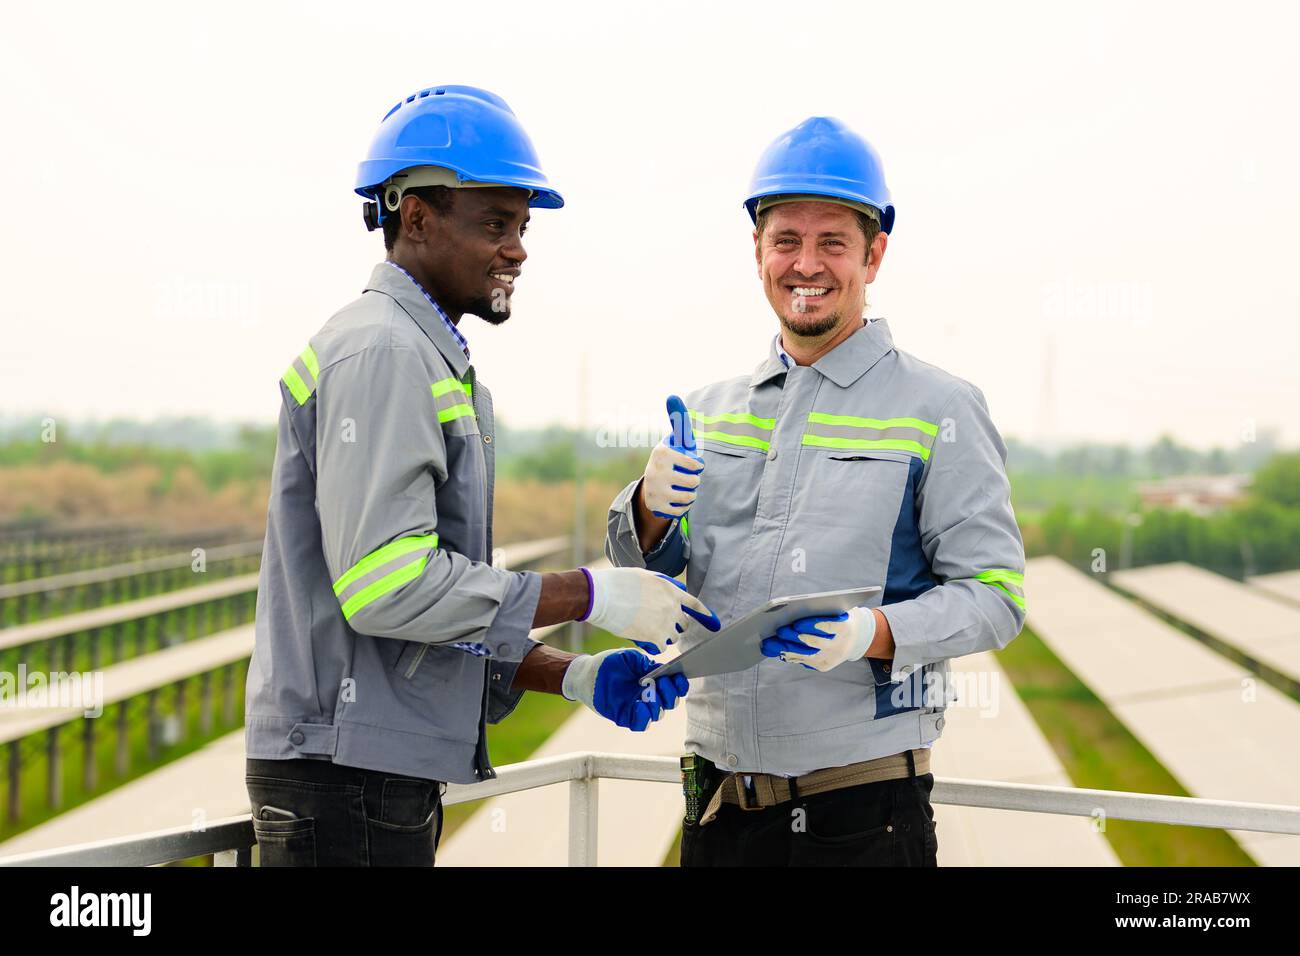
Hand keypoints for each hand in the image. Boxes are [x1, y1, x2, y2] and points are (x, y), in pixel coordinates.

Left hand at [562, 648, 689, 730]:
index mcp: (655, 680)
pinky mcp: (625, 716)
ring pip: (658, 713)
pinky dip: (644, 717)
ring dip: (657, 705)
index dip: (680, 684)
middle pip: (670, 702)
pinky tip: (640, 706)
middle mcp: (650, 695)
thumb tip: (660, 671)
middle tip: (662, 682)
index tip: (678, 677)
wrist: (589, 673)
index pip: (675, 686)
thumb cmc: (611, 663)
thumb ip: (645, 663)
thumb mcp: (630, 658)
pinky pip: (641, 723)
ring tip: (648, 695)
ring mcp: (639, 707)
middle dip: (670, 693)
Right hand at [581, 567, 719, 654]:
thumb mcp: (646, 576)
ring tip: (647, 630)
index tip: (711, 620)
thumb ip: (662, 585)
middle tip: (659, 624)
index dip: (703, 613)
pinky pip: (661, 648)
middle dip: (675, 625)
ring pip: (673, 638)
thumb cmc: (619, 583)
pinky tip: (644, 640)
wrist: (603, 595)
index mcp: (671, 591)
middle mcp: (672, 608)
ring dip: (663, 636)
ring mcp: (665, 623)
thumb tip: (671, 592)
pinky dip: (654, 646)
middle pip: (684, 624)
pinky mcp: (654, 637)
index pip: (694, 604)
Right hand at [640, 395, 703, 520]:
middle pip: (693, 482)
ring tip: (682, 488)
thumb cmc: (671, 459)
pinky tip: (676, 499)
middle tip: (685, 478)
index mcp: (662, 452)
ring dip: (690, 494)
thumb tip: (672, 395)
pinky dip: (683, 506)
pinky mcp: (656, 506)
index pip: (694, 464)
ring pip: (689, 497)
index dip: (697, 466)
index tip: (690, 464)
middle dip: (694, 481)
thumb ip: (678, 419)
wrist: (650, 486)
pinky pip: (682, 510)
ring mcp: (654, 490)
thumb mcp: (675, 440)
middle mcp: (655, 471)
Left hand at [760, 607, 876, 672]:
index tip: (797, 623)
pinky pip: (803, 661)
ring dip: (786, 649)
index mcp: (845, 627)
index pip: (830, 626)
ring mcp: (831, 658)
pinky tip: (776, 650)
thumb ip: (820, 609)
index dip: (814, 625)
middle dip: (794, 638)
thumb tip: (792, 609)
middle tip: (779, 631)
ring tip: (770, 643)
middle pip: (814, 643)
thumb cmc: (838, 618)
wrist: (854, 639)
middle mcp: (839, 645)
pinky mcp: (823, 666)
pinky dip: (789, 656)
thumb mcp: (836, 610)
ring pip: (806, 655)